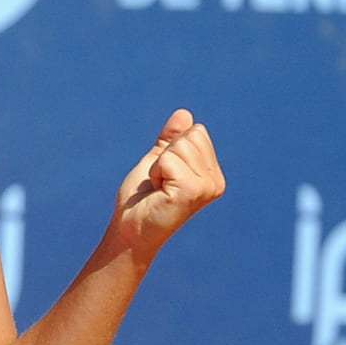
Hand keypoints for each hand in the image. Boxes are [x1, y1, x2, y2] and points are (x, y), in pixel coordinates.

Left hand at [111, 109, 224, 257]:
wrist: (130, 230)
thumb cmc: (142, 200)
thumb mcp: (158, 161)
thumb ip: (172, 139)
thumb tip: (184, 113)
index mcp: (212, 174)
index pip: (197, 131)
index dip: (171, 148)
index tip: (164, 176)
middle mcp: (215, 182)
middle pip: (192, 134)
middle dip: (167, 155)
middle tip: (160, 182)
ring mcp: (206, 187)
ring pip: (180, 145)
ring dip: (160, 165)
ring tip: (159, 188)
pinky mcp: (191, 191)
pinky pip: (169, 160)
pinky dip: (156, 172)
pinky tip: (158, 193)